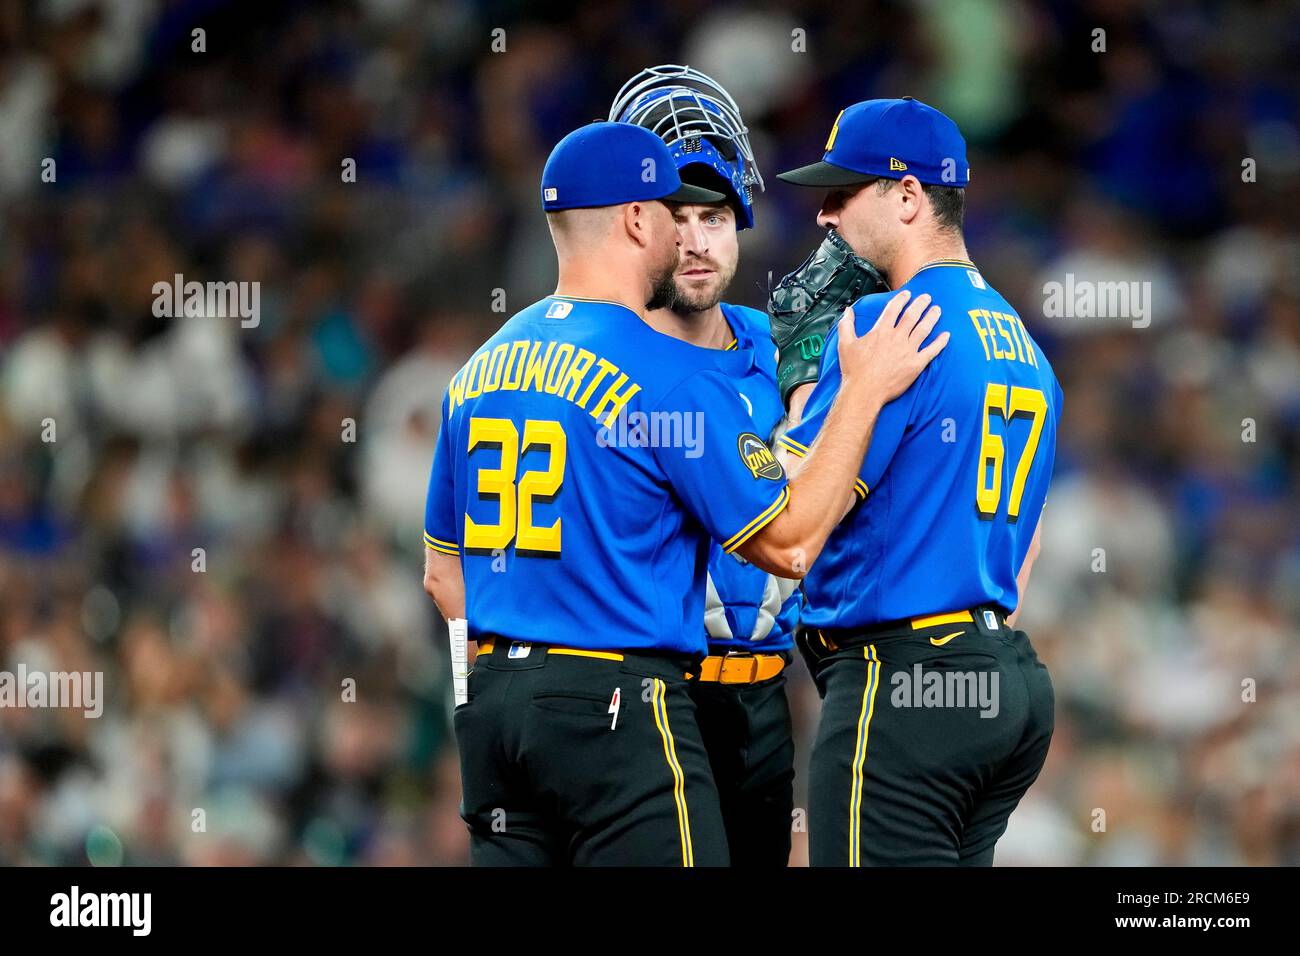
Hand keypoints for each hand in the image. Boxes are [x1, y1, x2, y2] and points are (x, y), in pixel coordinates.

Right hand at [836, 290, 947, 405]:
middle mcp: (896, 338)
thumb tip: (848, 311)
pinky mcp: (916, 365)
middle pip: (912, 315)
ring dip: (931, 317)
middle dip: (921, 304)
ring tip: (937, 310)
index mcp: (881, 332)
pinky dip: (940, 343)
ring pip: (924, 329)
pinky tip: (946, 335)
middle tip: (927, 297)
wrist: (864, 392)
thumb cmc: (854, 370)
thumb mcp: (845, 344)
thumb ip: (846, 325)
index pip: (893, 309)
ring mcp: (908, 351)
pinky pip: (931, 351)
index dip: (901, 299)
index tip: (907, 294)